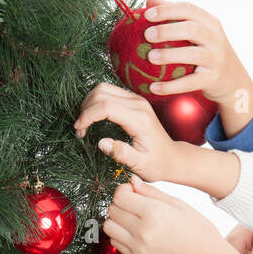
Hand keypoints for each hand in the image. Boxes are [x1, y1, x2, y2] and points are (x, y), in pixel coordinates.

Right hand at [74, 82, 188, 183]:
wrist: (172, 158)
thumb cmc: (157, 164)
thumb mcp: (140, 165)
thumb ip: (121, 153)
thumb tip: (101, 143)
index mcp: (139, 119)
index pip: (106, 106)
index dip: (88, 116)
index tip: (79, 130)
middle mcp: (138, 104)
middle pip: (102, 92)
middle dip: (86, 109)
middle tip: (80, 129)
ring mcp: (136, 99)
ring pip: (103, 88)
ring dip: (89, 104)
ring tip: (85, 124)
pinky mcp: (133, 100)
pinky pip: (109, 93)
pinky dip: (96, 102)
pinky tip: (93, 119)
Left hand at [104, 175, 225, 253]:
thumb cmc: (199, 229)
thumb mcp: (179, 204)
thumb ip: (151, 192)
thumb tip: (132, 181)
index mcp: (154, 213)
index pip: (120, 196)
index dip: (123, 190)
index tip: (133, 191)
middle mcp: (143, 231)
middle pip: (112, 210)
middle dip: (120, 203)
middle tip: (134, 204)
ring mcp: (139, 247)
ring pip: (109, 227)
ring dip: (116, 219)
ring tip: (132, 219)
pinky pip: (115, 242)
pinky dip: (120, 235)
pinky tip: (135, 232)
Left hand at [141, 0, 252, 105]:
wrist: (233, 79)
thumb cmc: (207, 50)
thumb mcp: (198, 30)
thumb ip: (175, 15)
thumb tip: (149, 0)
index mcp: (209, 22)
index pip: (189, 9)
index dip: (167, 10)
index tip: (147, 15)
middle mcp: (215, 38)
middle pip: (192, 29)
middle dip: (168, 30)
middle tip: (147, 34)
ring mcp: (216, 59)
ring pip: (193, 55)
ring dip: (170, 55)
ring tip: (150, 57)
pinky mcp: (212, 79)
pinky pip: (190, 83)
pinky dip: (171, 86)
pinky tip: (154, 87)